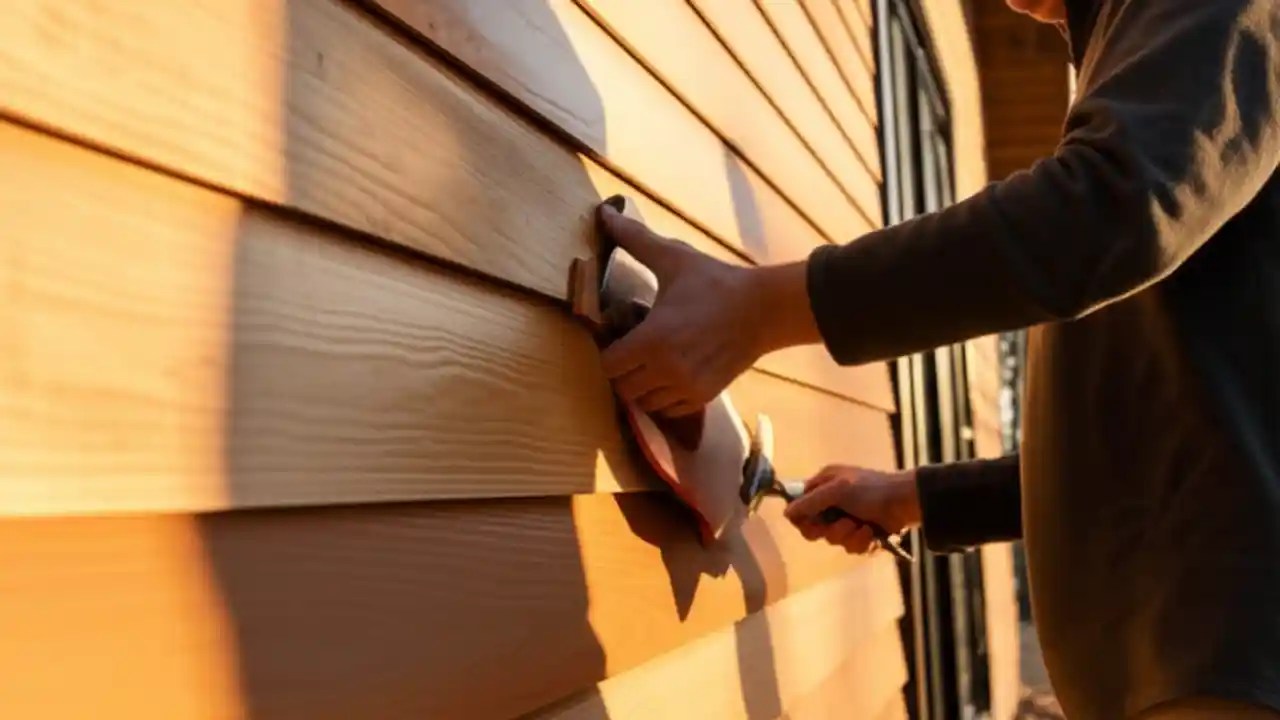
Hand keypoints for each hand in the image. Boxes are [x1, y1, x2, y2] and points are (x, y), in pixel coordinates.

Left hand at [596, 202, 819, 416]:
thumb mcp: (673, 258)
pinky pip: (668, 409)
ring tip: (649, 364)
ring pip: (644, 403)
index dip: (607, 352)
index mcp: (652, 340)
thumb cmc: (714, 282)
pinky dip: (663, 397)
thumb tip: (605, 212)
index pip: (608, 365)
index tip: (617, 337)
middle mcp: (666, 370)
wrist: (763, 309)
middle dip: (622, 371)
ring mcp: (686, 387)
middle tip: (630, 350)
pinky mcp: (703, 396)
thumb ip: (634, 239)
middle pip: (623, 389)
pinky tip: (669, 374)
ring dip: (641, 387)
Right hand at [784, 466, 920, 553]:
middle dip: (831, 530)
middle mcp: (833, 504)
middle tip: (844, 524)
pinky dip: (863, 543)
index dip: (804, 519)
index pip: (800, 508)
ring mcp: (848, 520)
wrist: (907, 502)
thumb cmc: (871, 490)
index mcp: (824, 487)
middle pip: (815, 529)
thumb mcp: (838, 490)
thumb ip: (810, 502)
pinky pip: (852, 548)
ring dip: (850, 537)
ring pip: (835, 541)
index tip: (813, 524)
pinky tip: (872, 534)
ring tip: (864, 528)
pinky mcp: (862, 535)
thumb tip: (786, 513)